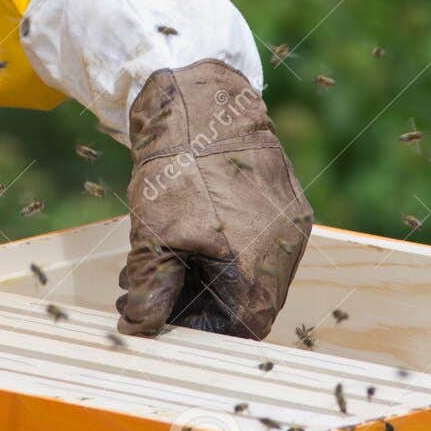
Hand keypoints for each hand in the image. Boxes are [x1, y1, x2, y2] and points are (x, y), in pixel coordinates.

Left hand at [118, 59, 311, 337]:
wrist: (201, 102)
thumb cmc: (178, 168)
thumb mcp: (154, 235)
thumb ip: (151, 289)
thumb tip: (139, 329)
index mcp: (259, 269)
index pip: (238, 327)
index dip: (197, 329)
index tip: (160, 322)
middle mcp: (285, 253)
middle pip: (245, 304)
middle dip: (194, 302)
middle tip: (149, 292)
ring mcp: (291, 228)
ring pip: (251, 275)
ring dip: (207, 278)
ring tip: (159, 261)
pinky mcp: (288, 206)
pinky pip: (261, 245)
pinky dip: (225, 251)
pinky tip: (187, 236)